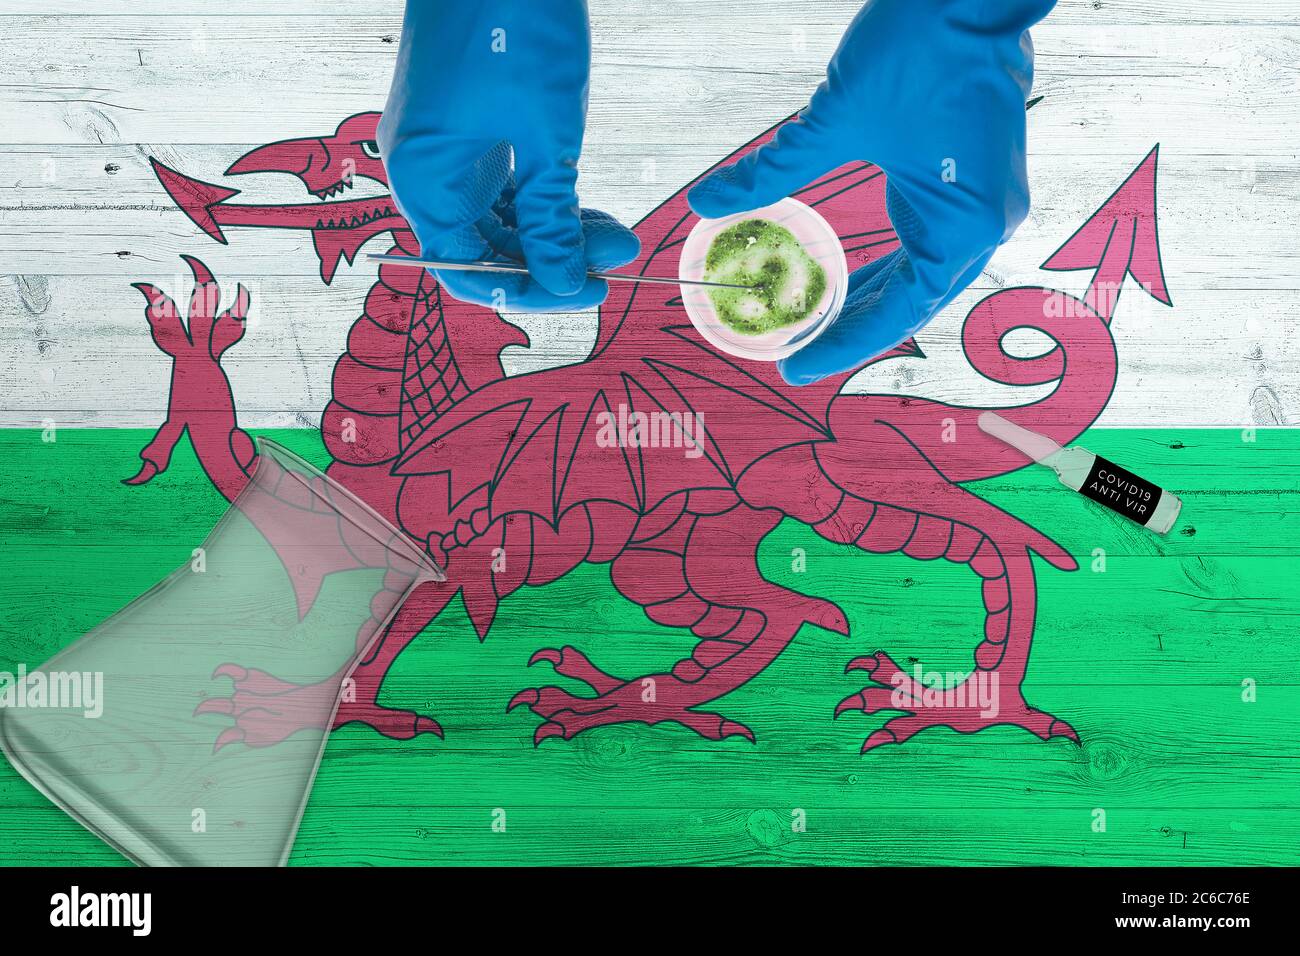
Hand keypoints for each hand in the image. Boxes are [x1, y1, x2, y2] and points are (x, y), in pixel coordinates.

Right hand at [378, 1, 638, 310]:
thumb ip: (552, 219)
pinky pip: (500, 182)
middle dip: (552, 258)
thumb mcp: (546, 138)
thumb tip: (565, 284)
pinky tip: (585, 205)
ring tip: (615, 232)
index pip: (468, 270)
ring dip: (553, 230)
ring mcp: (443, 145)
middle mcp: (424, 169)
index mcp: (425, 180)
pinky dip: (541, 197)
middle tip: (616, 259)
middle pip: (484, 247)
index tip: (587, 292)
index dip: (528, 292)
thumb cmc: (514, 26)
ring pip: (498, 216)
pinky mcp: (464, 124)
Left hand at [688, 0, 1055, 384]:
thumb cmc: (915, 48)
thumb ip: (770, 171)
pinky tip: (851, 280)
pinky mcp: (977, 182)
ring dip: (871, 300)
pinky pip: (930, 243)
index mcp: (961, 227)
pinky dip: (890, 265)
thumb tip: (704, 202)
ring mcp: (987, 205)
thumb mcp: (831, 119)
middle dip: (852, 330)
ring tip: (816, 326)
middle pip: (912, 302)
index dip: (843, 345)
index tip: (794, 368)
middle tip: (796, 356)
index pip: (898, 312)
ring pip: (922, 276)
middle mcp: (984, 227)